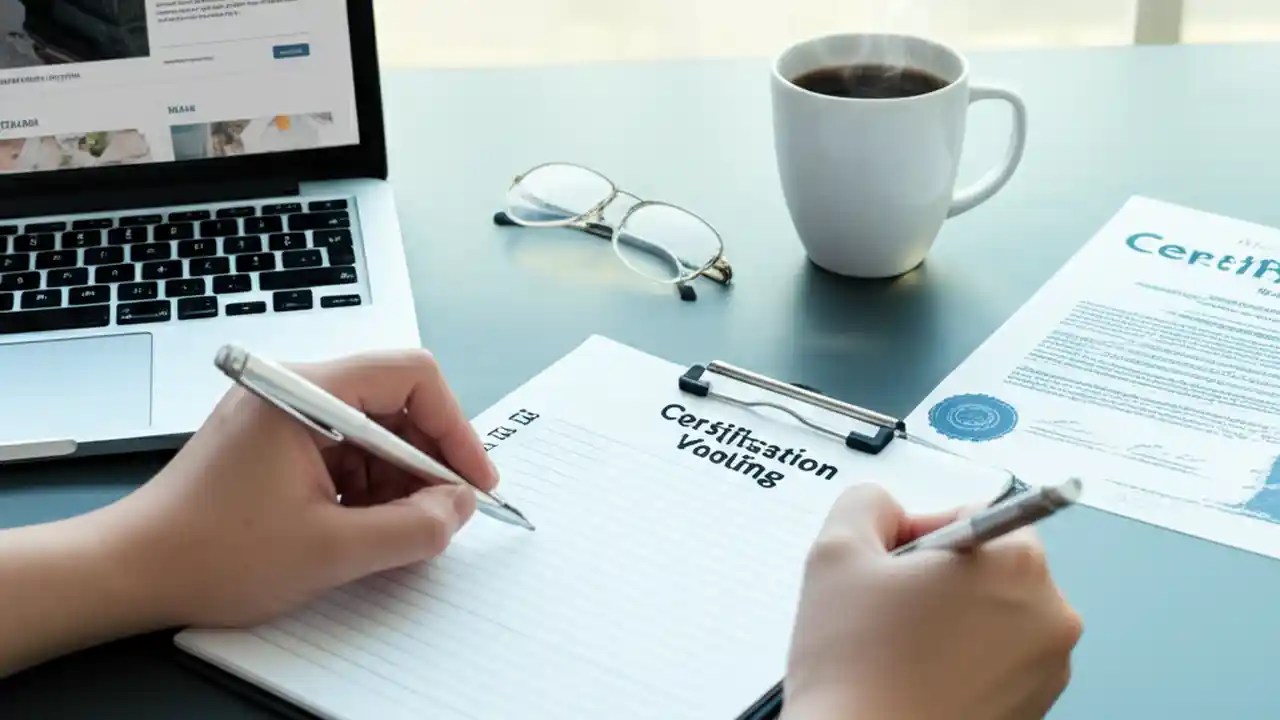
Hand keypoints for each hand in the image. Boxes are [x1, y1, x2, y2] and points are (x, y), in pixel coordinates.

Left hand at [100, 349, 498, 628]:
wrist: (132, 571)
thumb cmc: (215, 554)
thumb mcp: (332, 551)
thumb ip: (412, 529)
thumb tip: (459, 507)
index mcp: (304, 393)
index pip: (410, 375)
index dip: (454, 428)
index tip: (472, 480)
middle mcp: (294, 389)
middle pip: (394, 402)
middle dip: (426, 460)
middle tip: (443, 513)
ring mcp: (282, 412)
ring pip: (372, 430)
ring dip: (396, 480)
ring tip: (395, 531)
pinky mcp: (274, 439)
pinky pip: (343, 449)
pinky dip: (366, 486)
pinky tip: (362, 527)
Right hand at [782, 485, 1081, 719]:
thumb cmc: (856, 670)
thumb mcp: (836, 552)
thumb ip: (866, 504)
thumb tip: (884, 508)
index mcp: (1014, 564)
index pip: (973, 514)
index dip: (919, 533)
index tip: (890, 565)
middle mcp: (1049, 615)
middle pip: (989, 565)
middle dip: (937, 577)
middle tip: (887, 607)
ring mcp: (1047, 670)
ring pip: (992, 614)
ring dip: (949, 619)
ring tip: (898, 647)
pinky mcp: (1034, 709)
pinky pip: (997, 661)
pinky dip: (961, 660)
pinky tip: (916, 675)